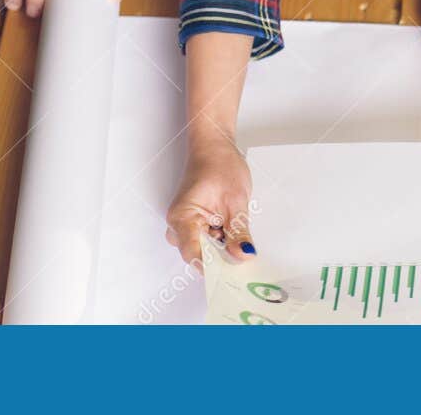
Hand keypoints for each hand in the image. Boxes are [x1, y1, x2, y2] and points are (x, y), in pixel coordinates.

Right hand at [165, 133, 255, 267]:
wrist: (215, 147)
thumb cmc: (220, 165)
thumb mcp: (236, 201)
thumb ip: (238, 232)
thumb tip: (242, 256)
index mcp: (182, 218)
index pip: (194, 254)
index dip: (213, 267)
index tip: (232, 274)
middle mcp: (178, 225)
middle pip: (199, 255)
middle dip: (221, 256)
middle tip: (242, 252)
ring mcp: (184, 225)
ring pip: (204, 249)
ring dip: (222, 246)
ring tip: (236, 230)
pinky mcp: (193, 223)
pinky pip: (206, 240)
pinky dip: (220, 239)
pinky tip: (231, 229)